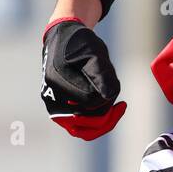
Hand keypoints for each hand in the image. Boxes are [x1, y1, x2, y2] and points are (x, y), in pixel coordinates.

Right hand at [41, 18, 125, 140]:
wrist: (65, 40)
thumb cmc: (81, 44)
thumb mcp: (94, 52)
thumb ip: (101, 73)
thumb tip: (108, 96)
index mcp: (57, 80)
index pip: (88, 102)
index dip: (106, 99)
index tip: (115, 87)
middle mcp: (51, 97)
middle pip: (84, 122)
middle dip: (107, 115)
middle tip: (122, 105)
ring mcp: (53, 106)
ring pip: (81, 131)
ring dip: (102, 123)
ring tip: (117, 110)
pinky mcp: (60, 110)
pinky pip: (78, 127)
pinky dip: (95, 123)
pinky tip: (109, 111)